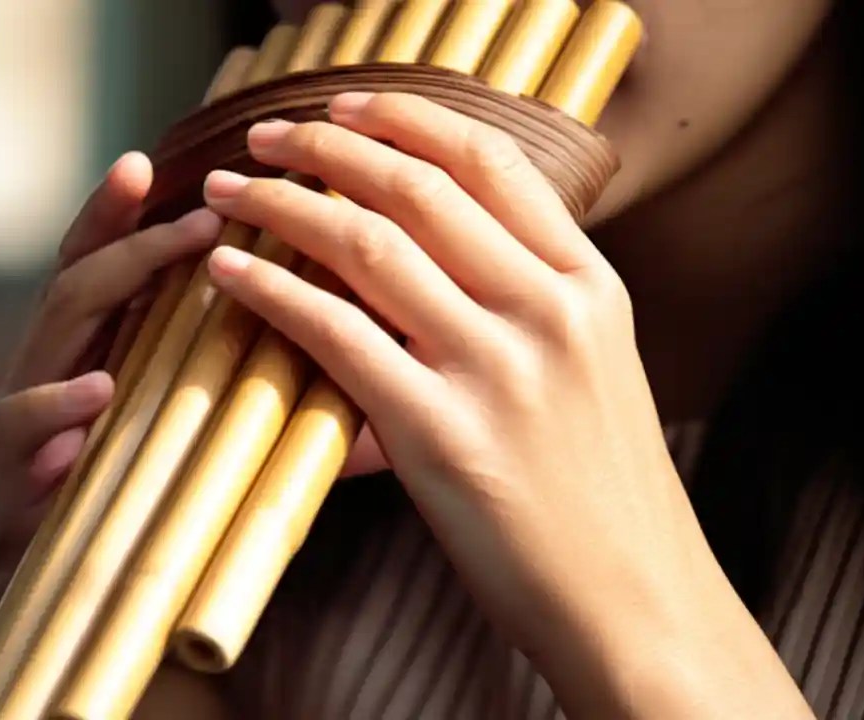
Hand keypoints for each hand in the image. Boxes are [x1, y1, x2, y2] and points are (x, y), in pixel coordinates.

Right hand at [0, 152, 221, 701]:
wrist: (56, 620)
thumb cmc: (127, 518)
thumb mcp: (164, 440)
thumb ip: (196, 387)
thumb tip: (292, 338)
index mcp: (80, 362)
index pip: (94, 272)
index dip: (115, 217)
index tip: (149, 164)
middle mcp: (41, 381)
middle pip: (74, 288)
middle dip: (128, 242)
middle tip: (198, 214)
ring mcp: (14, 432)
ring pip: (44, 347)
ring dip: (101, 304)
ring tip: (160, 262)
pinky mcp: (0, 488)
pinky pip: (15, 440)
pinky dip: (53, 415)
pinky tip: (95, 397)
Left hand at [200, 93, 810, 718]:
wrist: (634, 603)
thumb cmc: (603, 495)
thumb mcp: (591, 371)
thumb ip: (526, 305)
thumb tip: (425, 262)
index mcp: (587, 286)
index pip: (490, 162)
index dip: (406, 120)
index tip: (345, 108)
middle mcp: (546, 310)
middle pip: (418, 188)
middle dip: (326, 147)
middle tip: (265, 138)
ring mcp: (496, 369)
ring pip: (368, 246)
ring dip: (282, 206)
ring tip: (229, 194)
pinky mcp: (441, 436)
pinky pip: (336, 334)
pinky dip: (272, 292)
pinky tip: (231, 275)